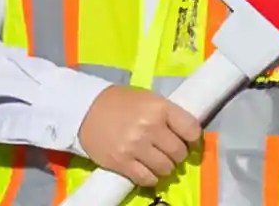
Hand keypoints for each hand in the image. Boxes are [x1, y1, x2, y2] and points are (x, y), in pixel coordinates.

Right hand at [77, 84, 201, 187]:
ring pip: (166, 168)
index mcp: (159, 107)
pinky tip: (145, 169)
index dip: (193, 138)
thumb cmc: (119, 102)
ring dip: (164, 167)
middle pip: (179, 152)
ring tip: (155, 159)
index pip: (191, 129)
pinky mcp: (122, 163)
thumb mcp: (147, 99)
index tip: (189, 140)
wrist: (85, 110)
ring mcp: (135, 146)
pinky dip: (150, 177)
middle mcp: (150, 127)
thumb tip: (188, 135)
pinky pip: (147, 179)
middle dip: (177, 154)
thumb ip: (168, 114)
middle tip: (168, 150)